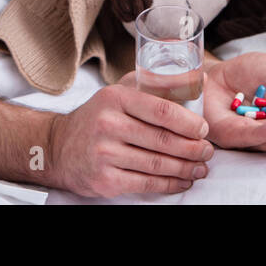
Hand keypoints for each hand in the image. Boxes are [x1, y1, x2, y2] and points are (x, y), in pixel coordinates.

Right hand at [45, 83, 213, 197]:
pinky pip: (146, 183)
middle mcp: (108, 125)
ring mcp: (105, 154)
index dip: (187, 122)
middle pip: (162, 140)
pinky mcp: (105, 179)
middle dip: (192, 148)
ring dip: (185, 168)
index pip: (160, 109)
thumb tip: (198, 80)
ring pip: (157, 164)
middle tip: (207, 151)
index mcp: (115, 99)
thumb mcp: (117, 93)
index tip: (203, 128)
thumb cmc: (96, 118)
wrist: (57, 147)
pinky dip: (169, 184)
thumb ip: (152, 86)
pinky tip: (182, 181)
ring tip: (200, 167)